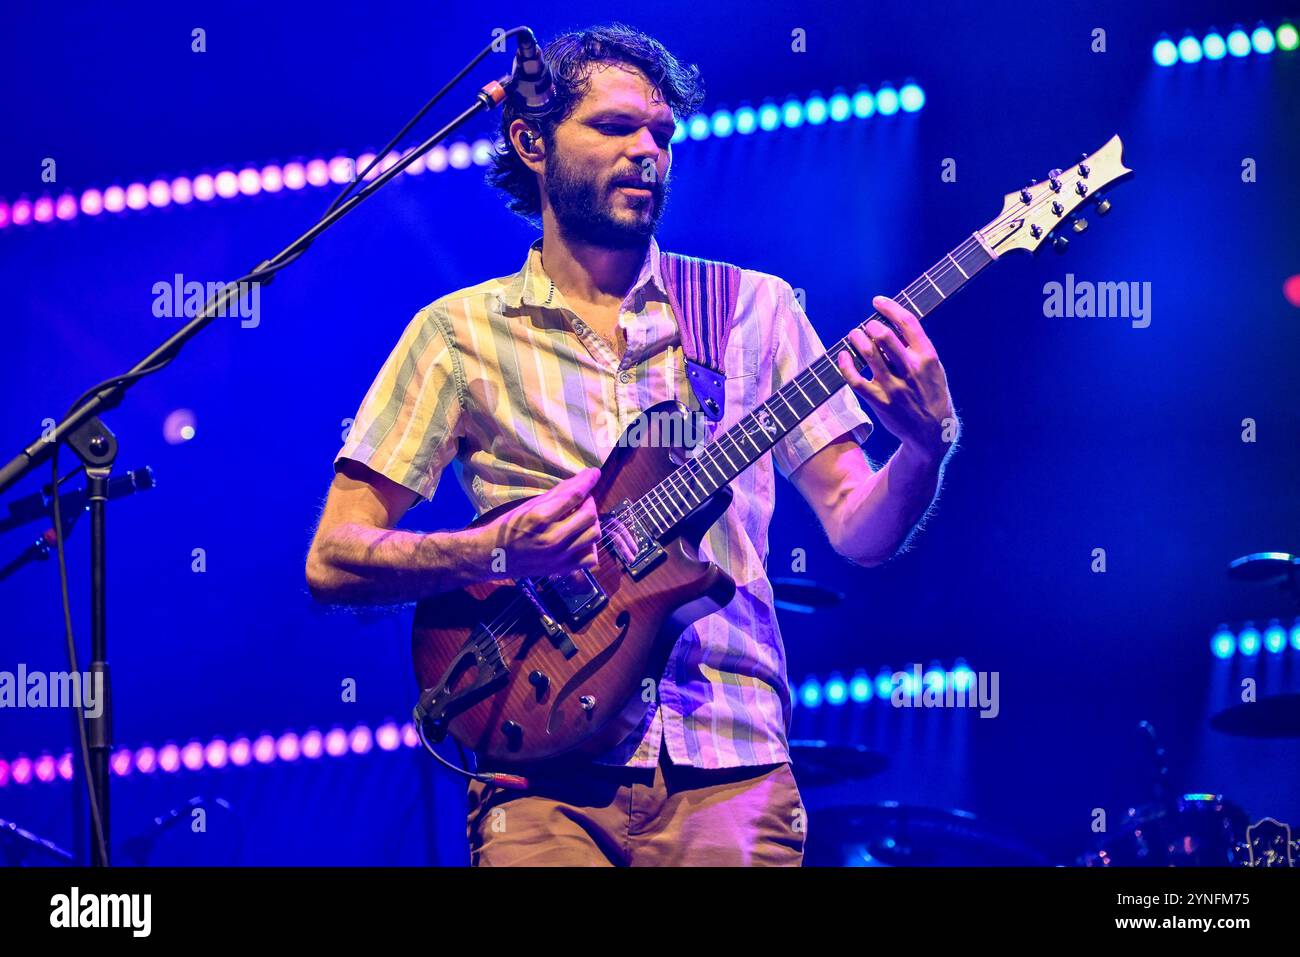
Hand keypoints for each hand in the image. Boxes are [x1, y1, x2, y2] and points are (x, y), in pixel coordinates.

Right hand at [479, 467, 601, 579]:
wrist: (492, 556)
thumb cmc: (508, 526)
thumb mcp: (528, 505)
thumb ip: (556, 494)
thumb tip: (581, 479)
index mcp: (540, 518)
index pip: (574, 496)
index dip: (588, 481)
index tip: (595, 473)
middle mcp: (552, 538)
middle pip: (589, 515)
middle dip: (589, 502)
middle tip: (581, 499)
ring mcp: (559, 556)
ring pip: (594, 534)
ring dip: (591, 521)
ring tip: (580, 517)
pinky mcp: (562, 569)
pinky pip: (591, 558)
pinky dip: (591, 546)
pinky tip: (580, 539)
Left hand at [834, 296, 956, 460]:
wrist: (932, 432)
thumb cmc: (931, 394)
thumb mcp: (934, 369)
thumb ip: (917, 349)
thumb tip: (891, 324)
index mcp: (928, 357)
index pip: (908, 323)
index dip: (890, 307)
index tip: (877, 301)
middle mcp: (911, 370)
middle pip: (885, 335)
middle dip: (871, 325)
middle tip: (867, 326)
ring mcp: (894, 386)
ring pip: (869, 353)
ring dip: (857, 338)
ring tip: (854, 335)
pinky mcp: (879, 401)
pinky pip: (855, 379)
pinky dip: (846, 364)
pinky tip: (843, 356)